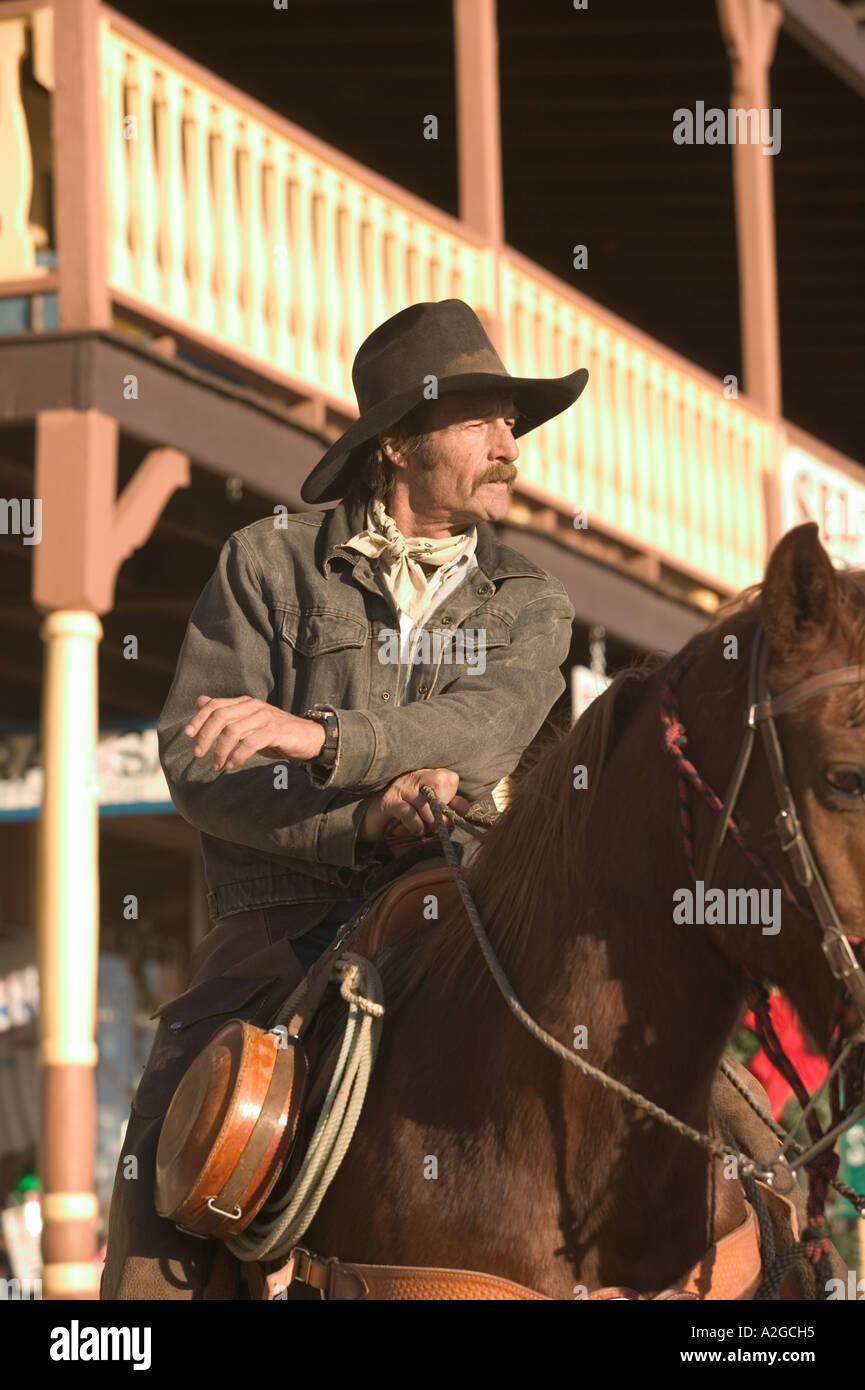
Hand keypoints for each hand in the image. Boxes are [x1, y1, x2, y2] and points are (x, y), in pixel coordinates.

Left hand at [184, 695, 324, 770]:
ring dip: (220, 750)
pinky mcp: (275, 731)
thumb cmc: (274, 732)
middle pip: (220, 716)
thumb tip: (200, 701)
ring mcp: (265, 717)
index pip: (215, 705)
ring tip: (216, 765)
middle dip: (205, 736)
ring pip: (233, 730)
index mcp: (244, 702)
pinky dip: (237, 755)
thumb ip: (225, 712)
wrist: (308, 737)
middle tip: (198, 754)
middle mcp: (253, 706)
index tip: (188, 735)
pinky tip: (231, 765)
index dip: (199, 719)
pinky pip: (251, 743)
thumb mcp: (247, 722)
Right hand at [359, 768, 469, 842]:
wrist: (374, 819)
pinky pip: (410, 814)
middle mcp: (414, 776)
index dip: (451, 797)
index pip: (450, 778)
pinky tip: (416, 831)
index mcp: (426, 774)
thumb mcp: (430, 807)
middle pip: (441, 782)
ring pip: (427, 804)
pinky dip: (417, 826)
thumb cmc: (406, 812)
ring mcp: (401, 787)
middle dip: (443, 809)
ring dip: (431, 823)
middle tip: (438, 823)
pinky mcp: (389, 802)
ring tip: (427, 830)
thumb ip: (450, 806)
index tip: (444, 809)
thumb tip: (464, 808)